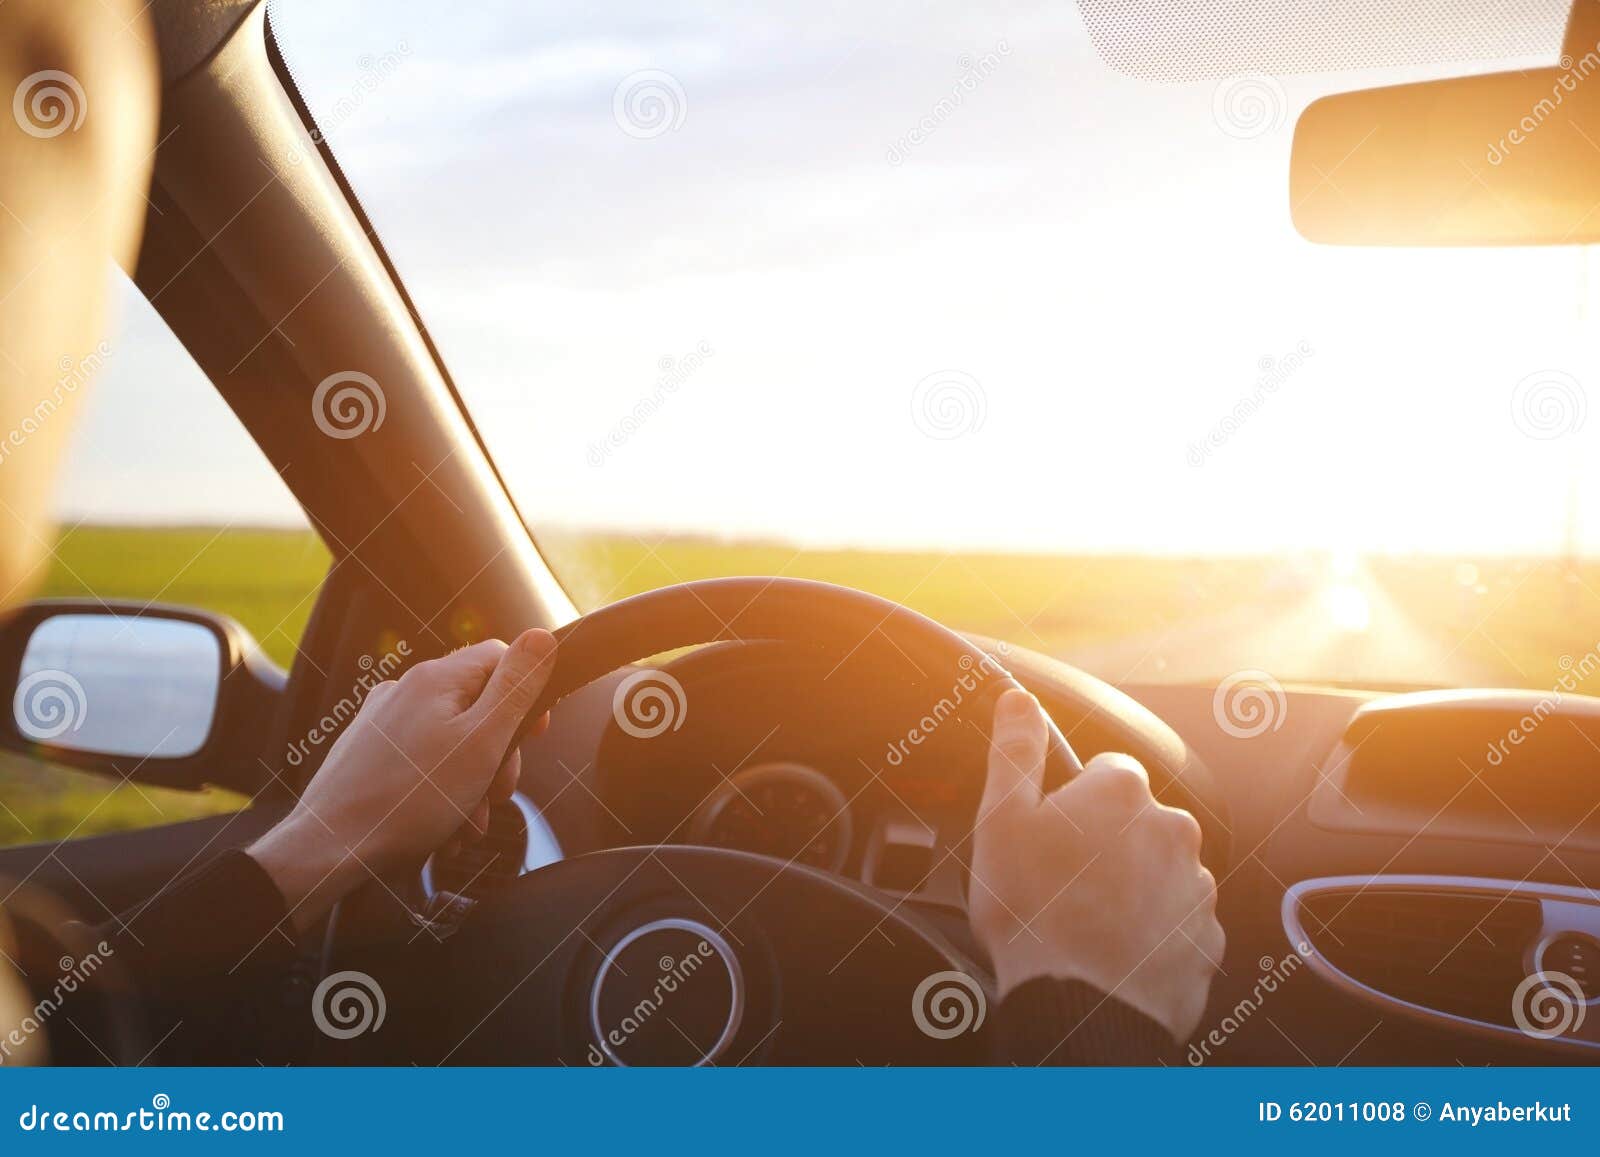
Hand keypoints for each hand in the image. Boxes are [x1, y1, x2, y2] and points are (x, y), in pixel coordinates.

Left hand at [249, 628, 556, 930]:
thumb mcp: (482, 743)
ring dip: (471, 781)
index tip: (534, 734)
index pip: (500, 657)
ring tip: (466, 821)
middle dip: (498, 753)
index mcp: (435, 680)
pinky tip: (442, 825)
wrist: (329, 848)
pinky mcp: (368, 752)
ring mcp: (382, 721)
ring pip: (451, 739)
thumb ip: (515, 687)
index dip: (526, 693)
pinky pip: (421, 761)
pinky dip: (440, 790)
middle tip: (496, 793)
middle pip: (478, 705)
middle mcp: (404, 690)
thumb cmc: (406, 802)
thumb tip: (541, 638)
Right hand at [969, 689, 1222, 1041]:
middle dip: (1107, 844)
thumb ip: (1016, 752)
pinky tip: (1114, 952)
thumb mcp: (1002, 821)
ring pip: (1160, 872)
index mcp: (1122, 793)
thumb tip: (1018, 702)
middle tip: (1063, 884)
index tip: (1052, 834)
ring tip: (1087, 924)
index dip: (1074, 800)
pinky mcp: (1208, 939)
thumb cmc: (1035, 917)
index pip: (1106, 771)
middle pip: (1137, 822)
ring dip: (1132, 888)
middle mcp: (1172, 830)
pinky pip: (1178, 923)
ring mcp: (1196, 887)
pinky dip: (1153, 933)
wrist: (1082, 1010)